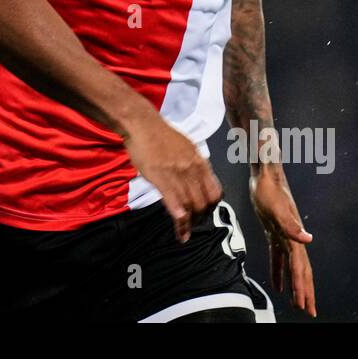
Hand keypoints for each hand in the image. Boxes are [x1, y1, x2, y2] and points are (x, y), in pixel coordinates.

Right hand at [124, 115, 223, 243]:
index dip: (211, 206)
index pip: (215, 192)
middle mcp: (192, 170)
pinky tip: (179, 227)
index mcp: (200, 162)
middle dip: (200, 218)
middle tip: (192, 224)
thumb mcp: (186, 147)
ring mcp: (177, 174)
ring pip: (190, 206)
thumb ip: (194, 165)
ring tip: (184, 233)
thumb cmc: (161, 135)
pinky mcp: (161, 178)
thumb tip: (199, 179)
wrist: (142, 124)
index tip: (204, 213)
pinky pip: (174, 203)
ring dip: (188, 223)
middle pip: (203, 202)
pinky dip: (179, 218)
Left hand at [250, 168, 315, 316]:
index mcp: (294, 235)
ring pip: (293, 267)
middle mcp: (293, 237)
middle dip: (306, 291)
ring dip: (296, 286)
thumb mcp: (276, 206)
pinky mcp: (274, 232)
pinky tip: (278, 286)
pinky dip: (279, 273)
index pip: (300, 266)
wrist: (265, 172)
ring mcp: (285, 235)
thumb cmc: (268, 186)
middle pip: (302, 270)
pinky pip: (278, 258)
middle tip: (310, 311)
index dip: (302, 285)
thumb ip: (291, 223)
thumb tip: (309, 240)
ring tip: (298, 304)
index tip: (303, 302)